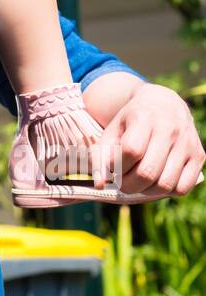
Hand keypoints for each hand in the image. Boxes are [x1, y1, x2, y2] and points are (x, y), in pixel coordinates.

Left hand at [89, 83, 204, 196]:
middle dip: (128, 185)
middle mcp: (170, 129)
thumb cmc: (133, 121)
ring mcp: (187, 143)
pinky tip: (156, 182)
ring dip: (146, 191)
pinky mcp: (199, 155)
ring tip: (138, 182)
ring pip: (165, 184)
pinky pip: (182, 188)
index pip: (131, 150)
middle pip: (147, 172)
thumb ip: (101, 156)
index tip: (112, 168)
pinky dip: (166, 192)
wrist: (164, 103)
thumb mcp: (112, 130)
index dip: (117, 166)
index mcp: (145, 118)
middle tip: (122, 182)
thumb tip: (99, 185)